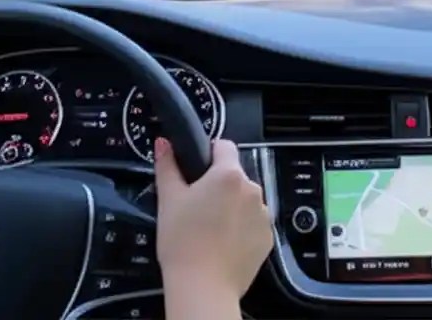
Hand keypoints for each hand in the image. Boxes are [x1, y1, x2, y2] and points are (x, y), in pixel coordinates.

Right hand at [155, 138, 271, 319]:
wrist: (203, 287)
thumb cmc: (183, 242)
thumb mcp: (168, 199)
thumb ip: (168, 166)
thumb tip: (164, 144)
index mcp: (228, 175)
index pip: (224, 146)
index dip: (209, 154)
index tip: (197, 169)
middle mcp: (252, 190)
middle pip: (234, 176)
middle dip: (218, 185)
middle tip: (196, 205)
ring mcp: (263, 214)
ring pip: (245, 200)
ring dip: (231, 206)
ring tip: (209, 227)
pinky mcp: (267, 237)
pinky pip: (253, 223)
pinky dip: (241, 228)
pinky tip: (222, 242)